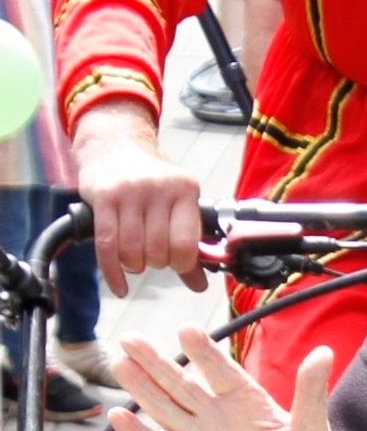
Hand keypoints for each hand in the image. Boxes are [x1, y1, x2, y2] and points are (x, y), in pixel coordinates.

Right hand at [73, 100, 205, 297]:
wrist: (115, 145)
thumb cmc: (152, 182)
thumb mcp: (178, 203)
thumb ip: (189, 244)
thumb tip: (200, 286)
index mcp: (186, 190)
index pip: (187, 243)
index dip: (182, 263)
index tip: (177, 263)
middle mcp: (159, 189)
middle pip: (157, 250)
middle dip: (156, 263)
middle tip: (153, 257)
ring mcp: (129, 192)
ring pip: (132, 250)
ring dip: (135, 265)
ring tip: (136, 259)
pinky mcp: (102, 198)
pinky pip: (107, 246)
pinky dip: (113, 272)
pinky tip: (120, 286)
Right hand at [108, 324, 334, 430]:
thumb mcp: (312, 428)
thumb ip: (311, 391)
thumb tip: (324, 353)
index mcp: (246, 399)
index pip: (220, 369)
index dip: (203, 351)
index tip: (188, 329)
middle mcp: (216, 413)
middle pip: (180, 382)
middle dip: (156, 361)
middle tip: (131, 337)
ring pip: (163, 407)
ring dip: (140, 386)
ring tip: (119, 362)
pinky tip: (119, 415)